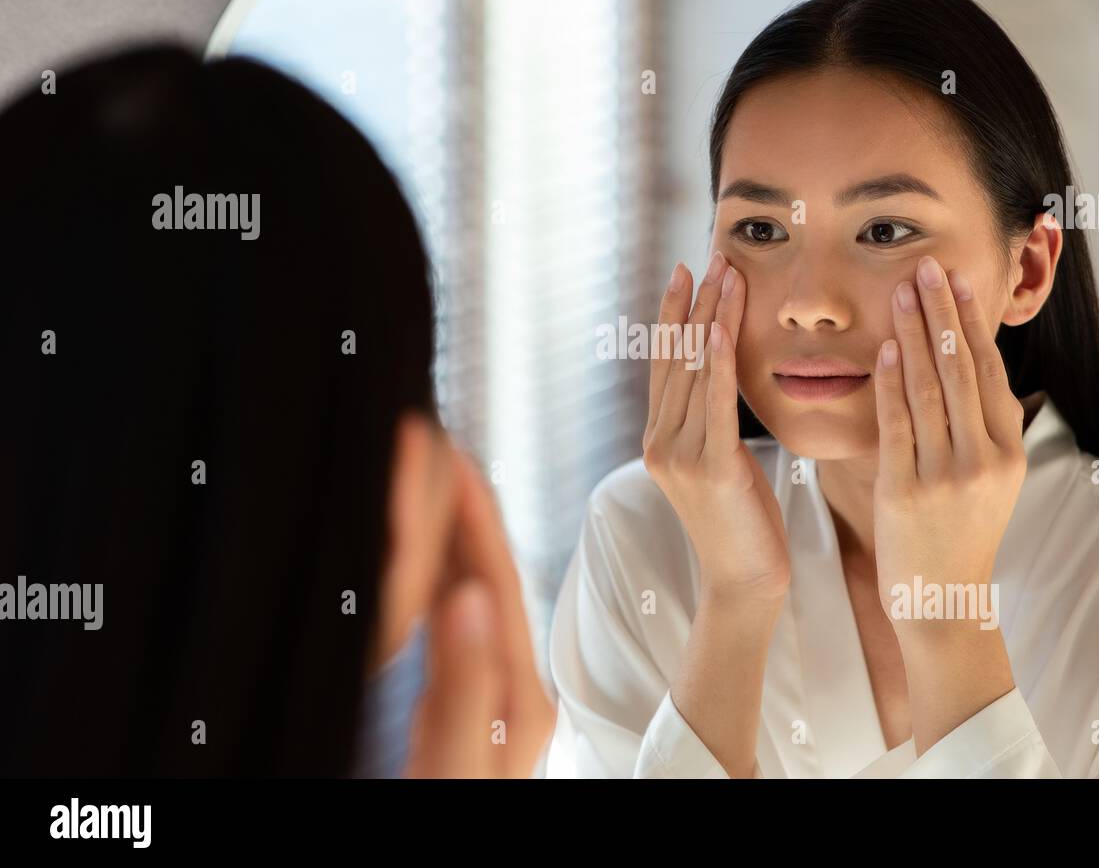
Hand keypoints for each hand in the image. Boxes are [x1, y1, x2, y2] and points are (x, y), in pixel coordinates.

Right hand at [404, 451, 555, 777]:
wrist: (467, 835)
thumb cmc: (459, 809)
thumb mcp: (459, 764)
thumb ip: (465, 688)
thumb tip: (470, 597)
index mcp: (514, 695)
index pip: (491, 577)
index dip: (469, 511)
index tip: (445, 449)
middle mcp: (507, 689)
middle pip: (480, 576)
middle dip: (454, 510)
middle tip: (425, 445)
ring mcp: (484, 699)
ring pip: (462, 596)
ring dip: (440, 538)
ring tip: (412, 484)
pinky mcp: (458, 713)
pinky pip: (446, 630)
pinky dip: (427, 585)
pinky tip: (410, 568)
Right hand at [642, 252, 788, 601]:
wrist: (744, 582)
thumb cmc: (743, 524)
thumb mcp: (722, 464)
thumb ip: (713, 425)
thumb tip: (725, 382)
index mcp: (660, 439)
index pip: (666, 363)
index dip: (675, 314)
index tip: (687, 271)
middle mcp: (660, 442)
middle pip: (677, 357)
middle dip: (695, 303)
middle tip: (712, 255)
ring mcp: (678, 456)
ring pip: (694, 371)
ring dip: (711, 317)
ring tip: (726, 274)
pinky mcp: (708, 469)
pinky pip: (714, 405)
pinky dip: (717, 363)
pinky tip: (721, 329)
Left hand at [870, 255, 1026, 629]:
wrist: (942, 602)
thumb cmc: (958, 536)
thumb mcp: (988, 481)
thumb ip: (981, 429)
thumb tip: (971, 369)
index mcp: (1008, 451)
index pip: (990, 371)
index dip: (974, 322)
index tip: (960, 280)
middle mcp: (984, 458)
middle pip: (962, 368)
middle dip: (943, 312)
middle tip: (928, 265)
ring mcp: (947, 475)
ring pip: (931, 387)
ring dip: (914, 333)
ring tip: (902, 290)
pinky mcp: (907, 490)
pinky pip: (898, 425)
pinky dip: (892, 382)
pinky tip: (886, 348)